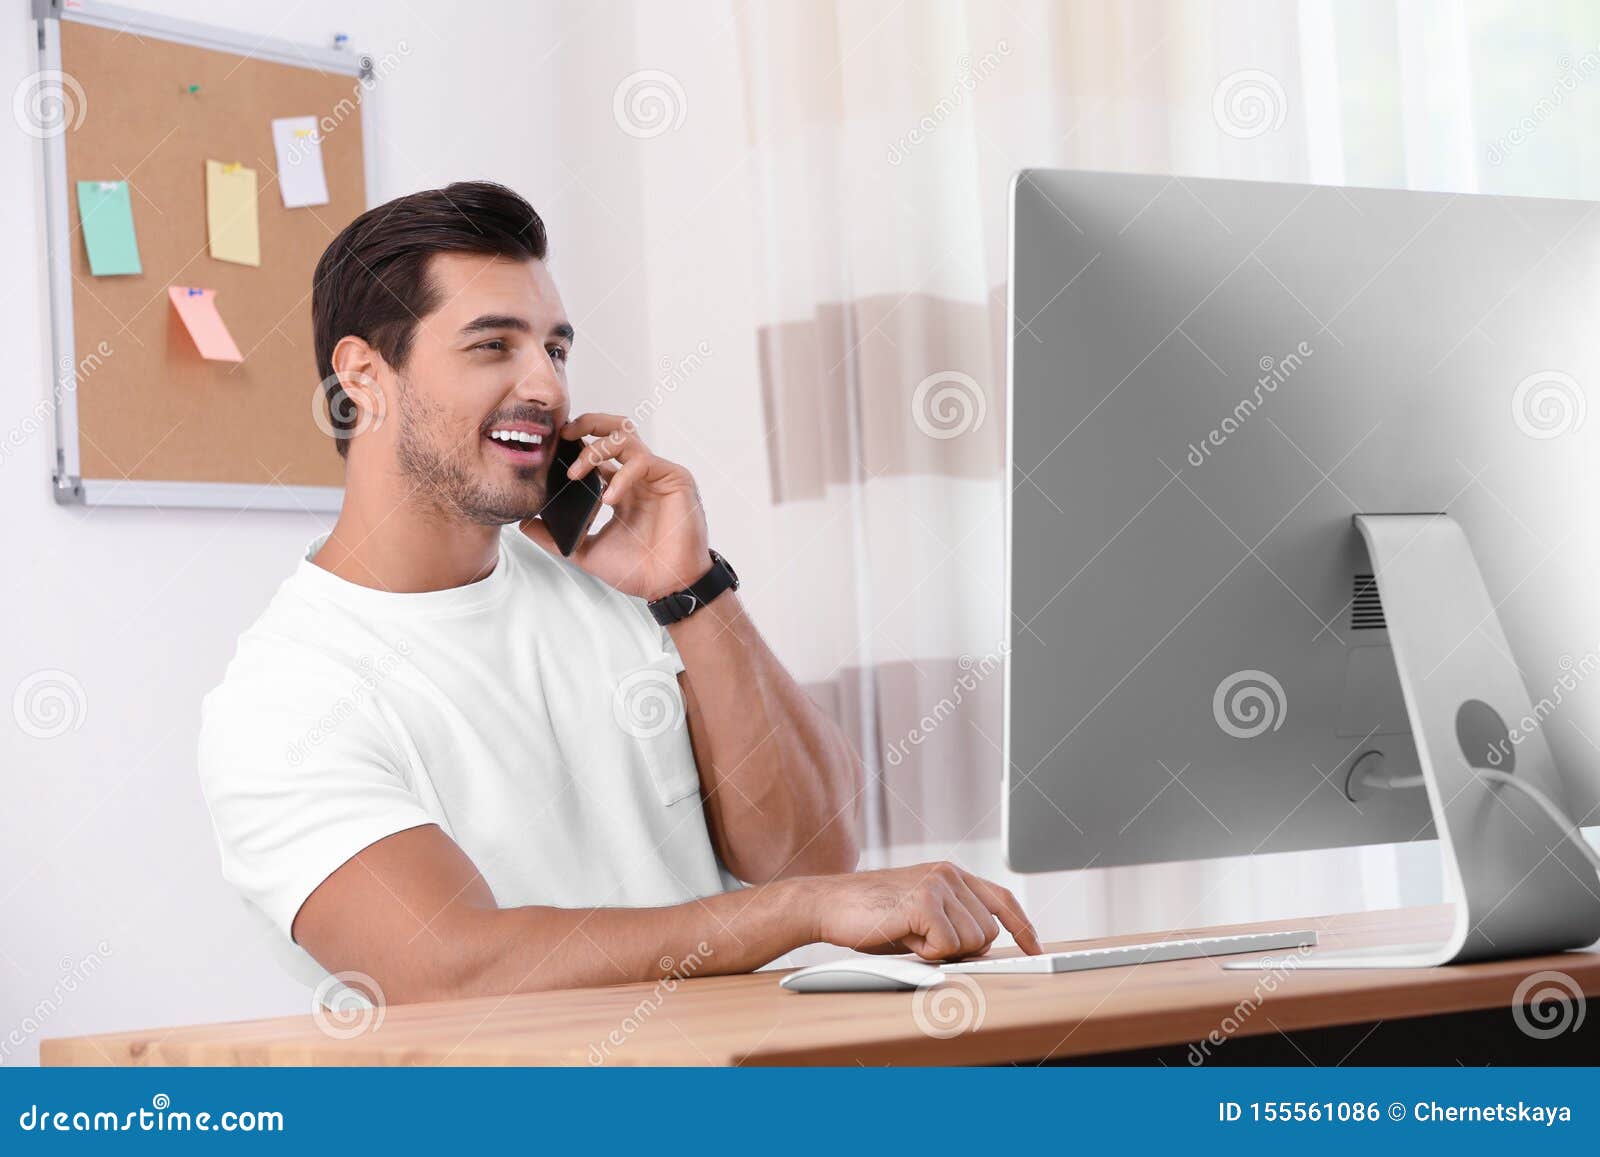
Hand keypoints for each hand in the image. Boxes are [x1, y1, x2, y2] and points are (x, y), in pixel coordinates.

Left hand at [520, 413, 710, 601]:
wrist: (666, 587)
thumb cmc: (635, 570)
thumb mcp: (585, 551)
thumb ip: (555, 537)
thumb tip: (523, 524)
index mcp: (621, 488)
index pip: (598, 452)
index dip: (575, 445)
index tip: (550, 448)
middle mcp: (638, 476)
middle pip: (615, 429)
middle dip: (588, 424)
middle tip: (562, 434)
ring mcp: (656, 475)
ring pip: (627, 436)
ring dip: (597, 448)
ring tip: (577, 472)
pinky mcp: (674, 478)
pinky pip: (643, 462)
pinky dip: (622, 476)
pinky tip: (609, 498)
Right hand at [793, 861, 1042, 960]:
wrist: (828, 904)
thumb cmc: (871, 915)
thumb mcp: (920, 912)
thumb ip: (952, 919)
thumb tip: (984, 947)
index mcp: (951, 874)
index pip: (1003, 898)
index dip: (1023, 926)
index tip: (1035, 949)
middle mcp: (950, 874)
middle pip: (988, 931)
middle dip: (962, 948)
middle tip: (924, 941)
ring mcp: (938, 885)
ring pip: (972, 941)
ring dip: (942, 951)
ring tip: (909, 934)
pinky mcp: (925, 901)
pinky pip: (948, 946)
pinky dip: (927, 952)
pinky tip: (903, 935)